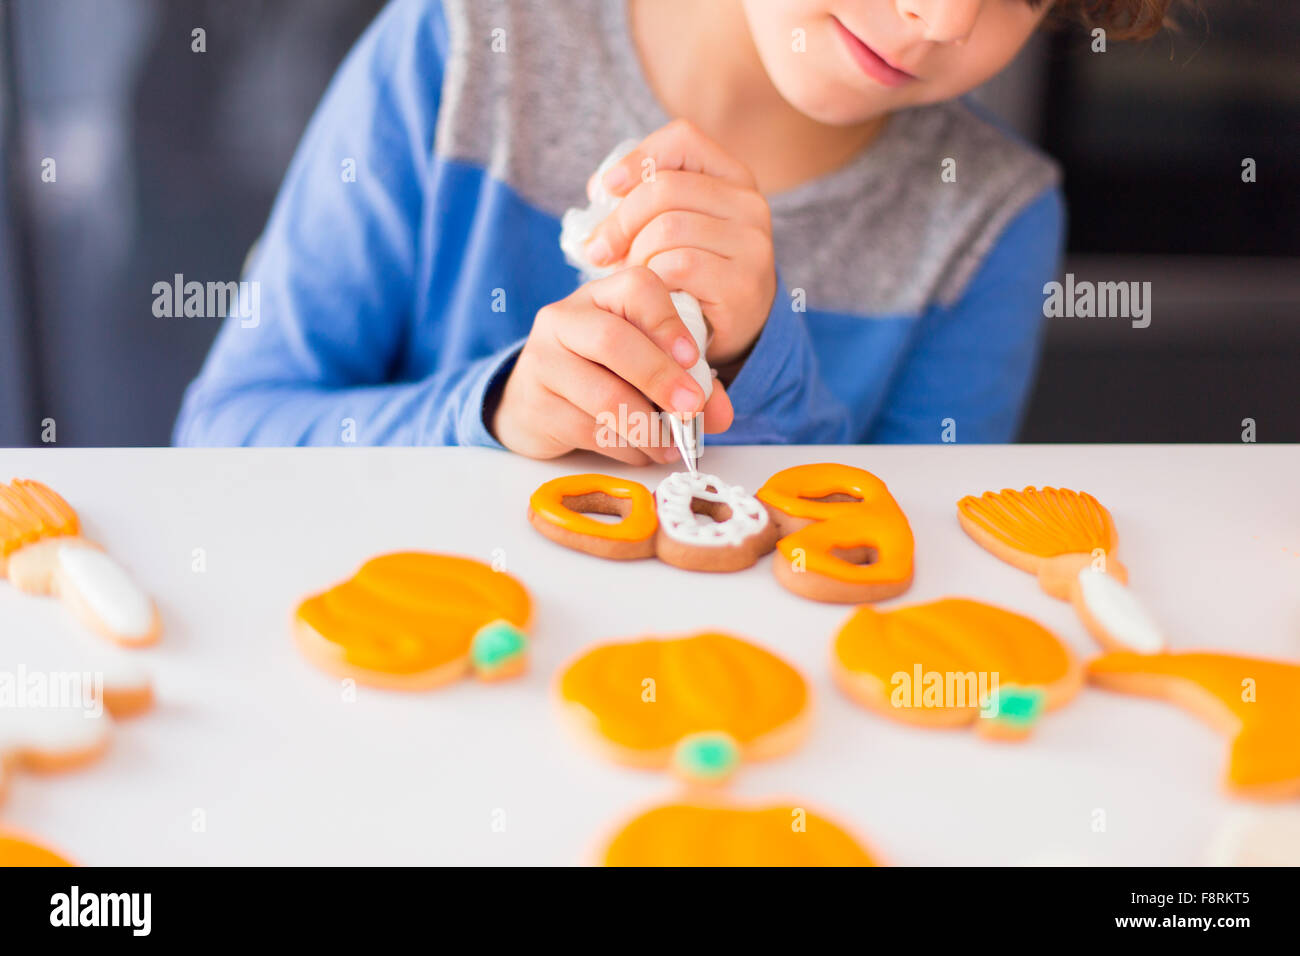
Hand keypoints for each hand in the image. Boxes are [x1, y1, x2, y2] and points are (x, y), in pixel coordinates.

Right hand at [492, 267, 734, 462]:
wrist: (532, 402)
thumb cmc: (601, 373)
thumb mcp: (644, 360)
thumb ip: (688, 379)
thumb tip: (722, 415)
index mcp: (600, 296)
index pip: (635, 287)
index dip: (667, 322)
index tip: (693, 357)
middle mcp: (564, 320)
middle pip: (613, 341)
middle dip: (661, 378)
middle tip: (692, 409)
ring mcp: (543, 362)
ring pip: (604, 396)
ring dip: (649, 428)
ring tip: (672, 445)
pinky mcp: (537, 408)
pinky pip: (592, 432)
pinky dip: (628, 449)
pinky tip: (644, 452)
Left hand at [581, 120, 776, 365]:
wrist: (735, 333)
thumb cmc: (694, 276)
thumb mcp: (675, 229)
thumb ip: (644, 203)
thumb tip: (599, 188)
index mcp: (732, 178)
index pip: (684, 140)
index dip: (638, 157)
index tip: (605, 189)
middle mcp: (749, 205)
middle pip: (664, 189)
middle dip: (619, 221)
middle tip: (597, 251)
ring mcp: (751, 244)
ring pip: (668, 229)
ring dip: (634, 256)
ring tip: (629, 276)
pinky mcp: (742, 284)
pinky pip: (678, 266)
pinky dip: (652, 280)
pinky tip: (651, 295)